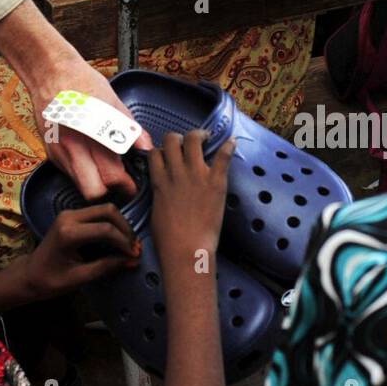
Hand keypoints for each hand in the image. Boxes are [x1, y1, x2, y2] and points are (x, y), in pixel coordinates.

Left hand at [22, 204, 140, 299]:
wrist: (28, 275)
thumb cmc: (50, 281)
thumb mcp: (79, 278)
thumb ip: (106, 267)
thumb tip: (133, 261)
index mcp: (68, 233)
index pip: (106, 230)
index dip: (124, 242)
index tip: (135, 256)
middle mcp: (69, 217)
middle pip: (108, 211)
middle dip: (125, 229)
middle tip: (135, 248)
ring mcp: (69, 213)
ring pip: (104, 210)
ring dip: (120, 225)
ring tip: (129, 245)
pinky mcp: (71, 216)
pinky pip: (97, 214)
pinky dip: (111, 225)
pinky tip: (118, 241)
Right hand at [27, 56, 151, 199]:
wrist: (48, 72)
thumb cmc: (81, 82)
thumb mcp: (111, 99)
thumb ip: (129, 127)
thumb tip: (146, 147)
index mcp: (90, 134)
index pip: (110, 176)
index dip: (126, 185)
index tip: (133, 184)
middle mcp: (71, 148)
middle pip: (92, 192)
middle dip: (109, 191)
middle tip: (121, 182)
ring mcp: (58, 152)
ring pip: (79, 186)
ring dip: (95, 183)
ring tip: (107, 169)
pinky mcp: (50, 153)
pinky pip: (70, 174)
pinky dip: (83, 173)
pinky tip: (90, 158)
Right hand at [149, 131, 233, 272]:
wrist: (187, 250)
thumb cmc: (167, 239)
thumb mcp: (155, 211)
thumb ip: (160, 194)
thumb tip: (164, 190)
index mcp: (159, 181)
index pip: (155, 153)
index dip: (161, 151)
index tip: (168, 155)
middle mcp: (176, 172)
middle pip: (172, 139)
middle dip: (178, 138)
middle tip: (187, 144)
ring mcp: (196, 174)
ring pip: (193, 139)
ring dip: (199, 135)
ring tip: (205, 139)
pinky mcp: (216, 181)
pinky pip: (223, 156)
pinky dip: (228, 146)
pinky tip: (231, 142)